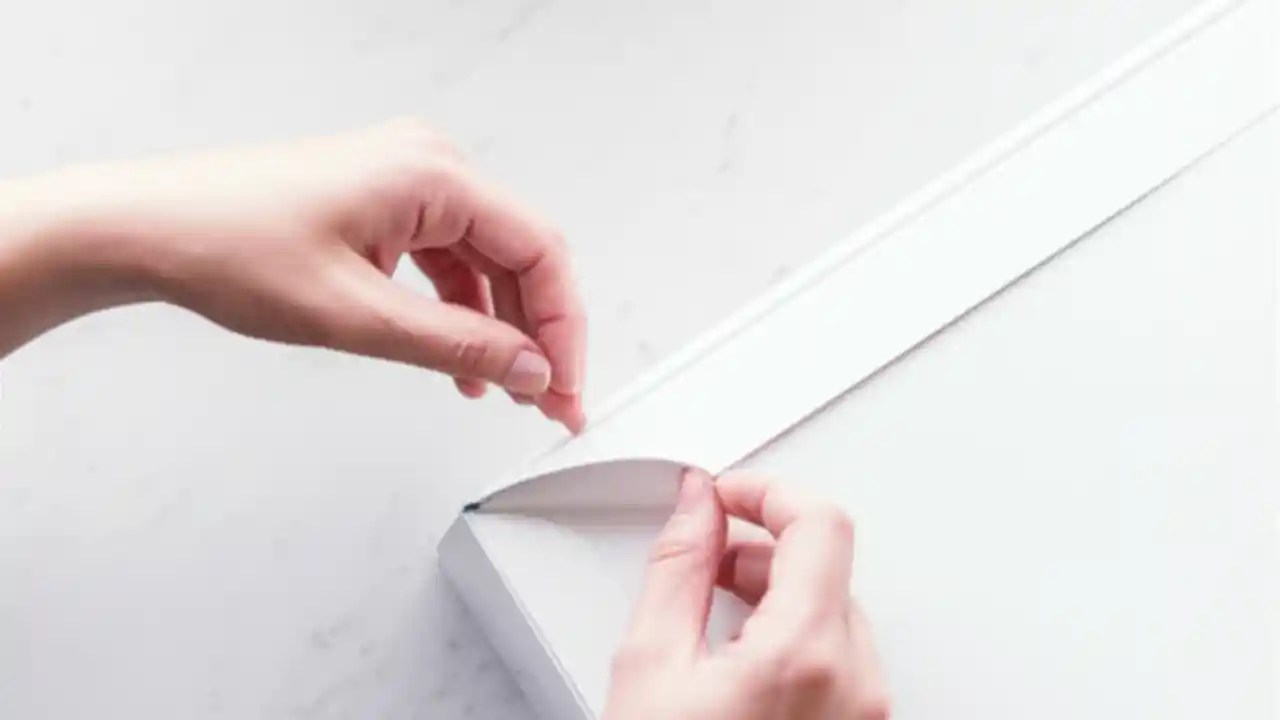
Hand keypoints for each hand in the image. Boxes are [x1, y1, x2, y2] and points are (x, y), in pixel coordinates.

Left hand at [0, 119, 584, 429]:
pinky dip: (462, 312)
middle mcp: (428, 167)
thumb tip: (529, 370)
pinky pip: (448, 261)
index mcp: (432, 174)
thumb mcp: (356, 316)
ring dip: (502, 328)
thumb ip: (456, 346)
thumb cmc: (228, 247)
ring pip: (487, 263)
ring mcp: (405, 184)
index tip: (564, 386)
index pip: (539, 251)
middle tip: (549, 401)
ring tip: (509, 391)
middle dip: (539, 333)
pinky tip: (463, 362)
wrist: (148, 229)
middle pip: (520, 256)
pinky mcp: (384, 206)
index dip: (562, 327)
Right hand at [605, 470, 888, 719]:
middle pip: (827, 566)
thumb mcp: (650, 664)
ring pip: (834, 609)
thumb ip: (677, 565)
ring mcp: (865, 714)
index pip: (819, 523)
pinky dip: (792, 634)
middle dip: (763, 545)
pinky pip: (839, 655)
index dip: (767, 492)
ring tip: (713, 614)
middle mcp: (854, 684)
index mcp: (805, 654)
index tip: (728, 494)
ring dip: (777, 591)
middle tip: (706, 552)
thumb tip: (695, 506)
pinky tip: (739, 656)